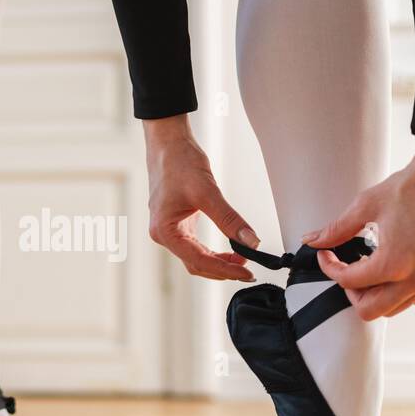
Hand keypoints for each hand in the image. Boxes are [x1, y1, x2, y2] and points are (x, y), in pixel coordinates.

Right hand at [143, 115, 257, 280]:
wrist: (168, 143)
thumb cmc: (178, 162)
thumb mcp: (207, 192)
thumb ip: (229, 219)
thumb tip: (250, 241)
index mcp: (164, 231)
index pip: (199, 261)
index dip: (225, 269)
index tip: (247, 272)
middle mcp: (164, 235)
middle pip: (196, 265)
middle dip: (223, 269)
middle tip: (248, 271)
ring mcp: (170, 230)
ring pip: (196, 258)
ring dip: (220, 262)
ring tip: (243, 260)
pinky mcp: (178, 224)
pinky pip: (196, 246)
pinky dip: (214, 252)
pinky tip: (231, 250)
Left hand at [303, 125, 414, 319]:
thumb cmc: (414, 186)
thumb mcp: (366, 206)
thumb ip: (337, 230)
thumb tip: (314, 240)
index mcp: (394, 263)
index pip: (349, 283)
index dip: (330, 268)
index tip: (328, 256)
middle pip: (370, 310)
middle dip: (352, 291)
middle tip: (346, 269)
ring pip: (395, 308)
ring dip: (377, 293)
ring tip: (370, 267)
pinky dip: (401, 290)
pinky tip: (394, 268)